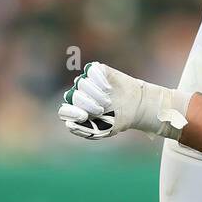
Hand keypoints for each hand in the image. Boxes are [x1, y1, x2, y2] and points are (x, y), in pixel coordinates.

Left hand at [58, 62, 190, 140]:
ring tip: (107, 101)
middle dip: (88, 104)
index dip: (72, 113)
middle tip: (101, 110)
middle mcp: (79, 94)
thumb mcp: (105, 130)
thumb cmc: (119, 119)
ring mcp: (87, 81)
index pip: (64, 111)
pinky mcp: (97, 70)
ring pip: (81, 83)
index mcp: (77, 111)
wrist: (137, 106)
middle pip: (73, 96)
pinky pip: (91, 71)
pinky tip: (108, 89)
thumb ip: (86, 130)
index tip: (84, 116)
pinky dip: (99, 80)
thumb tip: (69, 125)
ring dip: (96, 94)